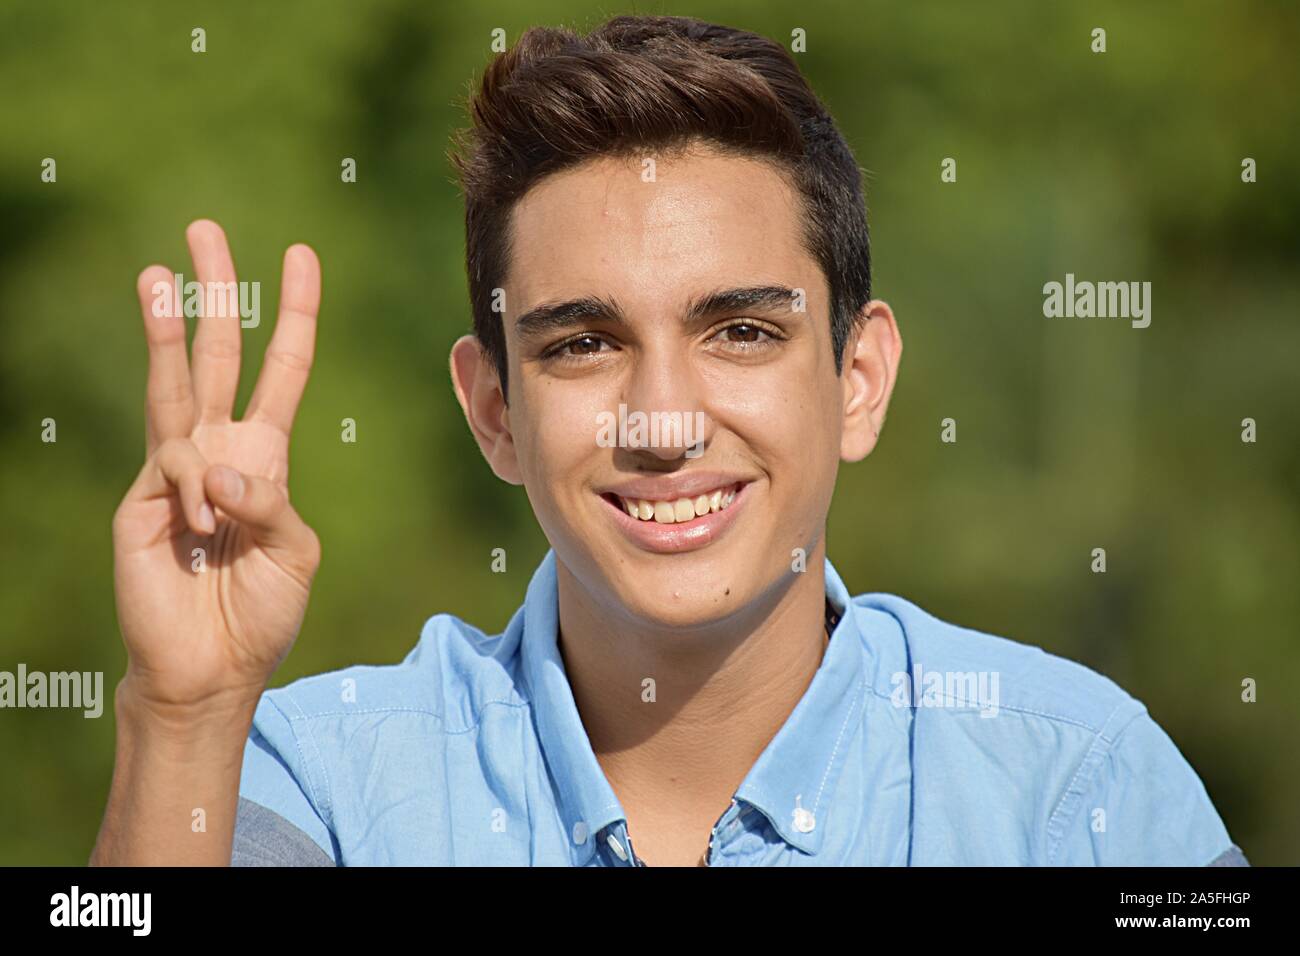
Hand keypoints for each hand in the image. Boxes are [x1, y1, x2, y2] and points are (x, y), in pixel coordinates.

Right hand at [112, 220, 321, 713]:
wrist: (212, 667)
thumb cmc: (260, 611)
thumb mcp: (296, 551)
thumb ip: (272, 503)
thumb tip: (223, 467)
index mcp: (263, 456)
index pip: (279, 370)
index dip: (292, 316)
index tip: (300, 258)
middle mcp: (218, 450)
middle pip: (217, 354)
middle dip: (214, 294)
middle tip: (206, 229)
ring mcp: (175, 470)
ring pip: (171, 382)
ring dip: (164, 326)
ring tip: (158, 273)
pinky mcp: (142, 497)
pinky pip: (178, 466)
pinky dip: (202, 492)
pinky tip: (207, 531)